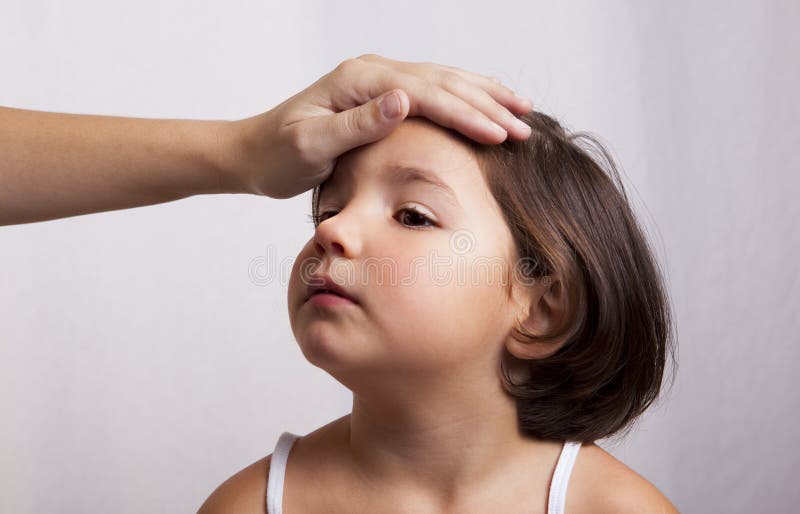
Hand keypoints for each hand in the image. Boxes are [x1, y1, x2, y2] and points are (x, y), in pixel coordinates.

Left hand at [221, 54, 532, 198]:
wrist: (254, 152)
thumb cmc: (278, 155)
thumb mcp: (311, 146)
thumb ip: (357, 124)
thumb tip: (404, 99)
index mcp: (359, 81)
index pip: (426, 94)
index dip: (467, 113)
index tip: (500, 134)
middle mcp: (373, 72)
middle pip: (443, 82)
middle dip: (488, 105)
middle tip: (525, 128)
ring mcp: (378, 80)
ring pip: (444, 81)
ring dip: (484, 95)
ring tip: (522, 109)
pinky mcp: (380, 94)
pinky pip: (432, 89)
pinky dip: (464, 95)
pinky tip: (484, 101)